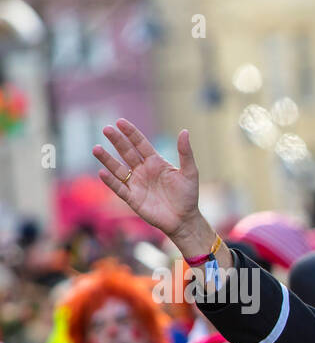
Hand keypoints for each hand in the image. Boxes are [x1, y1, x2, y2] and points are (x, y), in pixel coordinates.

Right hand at [94, 120, 213, 259]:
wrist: (185, 220)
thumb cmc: (188, 196)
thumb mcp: (190, 173)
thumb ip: (185, 153)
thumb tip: (184, 131)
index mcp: (155, 162)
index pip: (140, 144)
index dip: (131, 133)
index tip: (120, 122)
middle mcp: (143, 170)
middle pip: (126, 152)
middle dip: (117, 141)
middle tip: (106, 129)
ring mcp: (136, 184)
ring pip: (118, 169)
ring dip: (107, 159)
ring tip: (96, 148)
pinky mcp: (133, 198)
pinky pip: (119, 188)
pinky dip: (110, 181)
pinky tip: (102, 172)